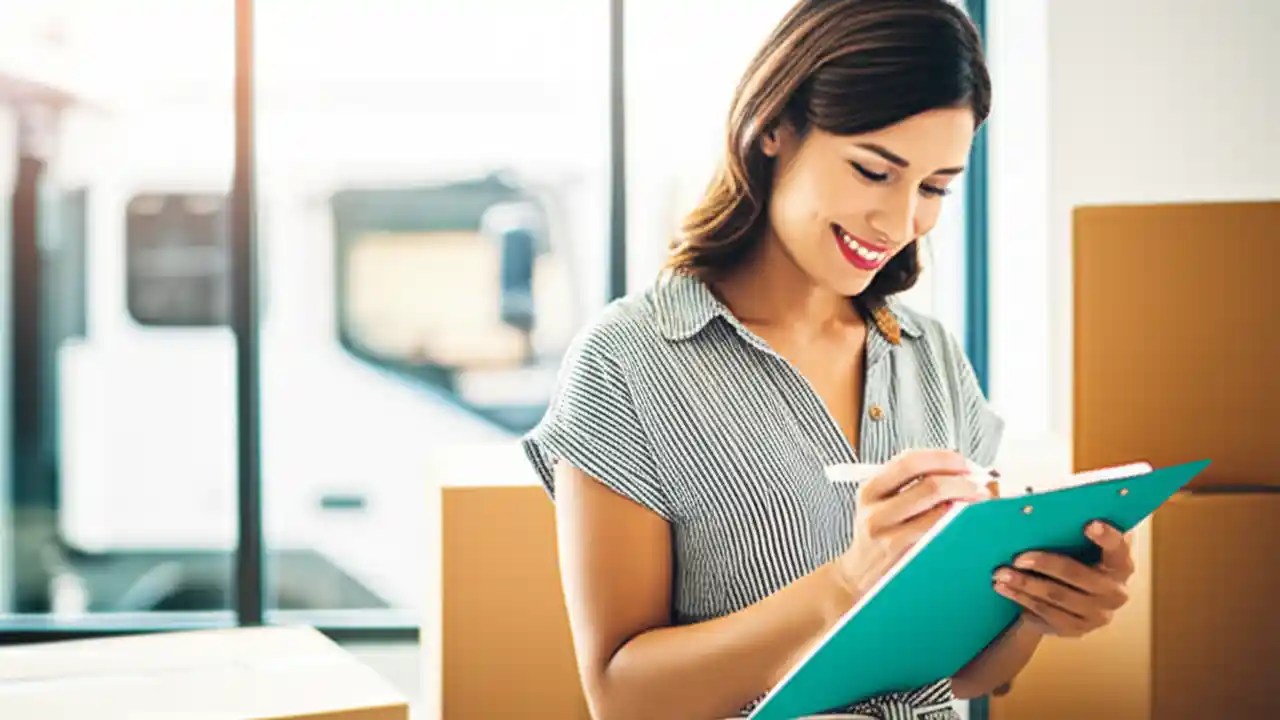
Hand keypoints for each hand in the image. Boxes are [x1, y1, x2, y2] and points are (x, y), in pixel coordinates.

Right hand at [834, 449, 990, 597]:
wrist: (858, 576)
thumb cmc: (879, 535)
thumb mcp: (881, 503)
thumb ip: (910, 483)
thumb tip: (959, 469)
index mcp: (870, 489)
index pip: (910, 462)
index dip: (944, 458)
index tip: (965, 464)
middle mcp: (876, 512)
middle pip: (930, 486)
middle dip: (964, 483)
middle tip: (981, 487)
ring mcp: (889, 538)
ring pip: (940, 514)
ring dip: (967, 506)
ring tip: (979, 506)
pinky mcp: (904, 560)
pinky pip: (940, 538)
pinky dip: (959, 528)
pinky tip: (967, 526)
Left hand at [992, 520, 1134, 637]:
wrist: (1067, 600)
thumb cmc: (1071, 557)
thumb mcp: (1074, 540)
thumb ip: (1066, 521)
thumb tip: (1034, 495)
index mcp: (1121, 564)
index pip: (1118, 549)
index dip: (1107, 537)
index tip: (1089, 523)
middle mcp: (1116, 592)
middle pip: (1079, 576)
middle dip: (1046, 564)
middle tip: (1018, 556)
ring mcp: (1097, 615)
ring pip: (1057, 597)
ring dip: (1025, 584)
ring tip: (1000, 573)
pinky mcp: (1076, 630)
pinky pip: (1046, 614)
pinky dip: (1021, 598)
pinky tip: (1003, 588)